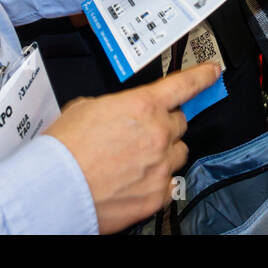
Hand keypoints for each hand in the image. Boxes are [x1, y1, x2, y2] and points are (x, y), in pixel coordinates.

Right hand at [46, 62, 221, 233]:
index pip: (185, 84)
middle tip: (141, 134)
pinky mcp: (157, 195)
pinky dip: (155, 181)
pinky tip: (133, 181)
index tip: (212, 72)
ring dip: (164, 152)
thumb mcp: (86, 108)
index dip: (202, 76)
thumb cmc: (64, 149)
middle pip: (179, 123)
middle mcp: (158, 134)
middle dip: (164, 125)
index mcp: (143, 105)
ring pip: (178, 153)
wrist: (55, 189)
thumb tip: (120, 114)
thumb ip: (116, 106)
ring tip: (136, 160)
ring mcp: (161, 166)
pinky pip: (168, 183)